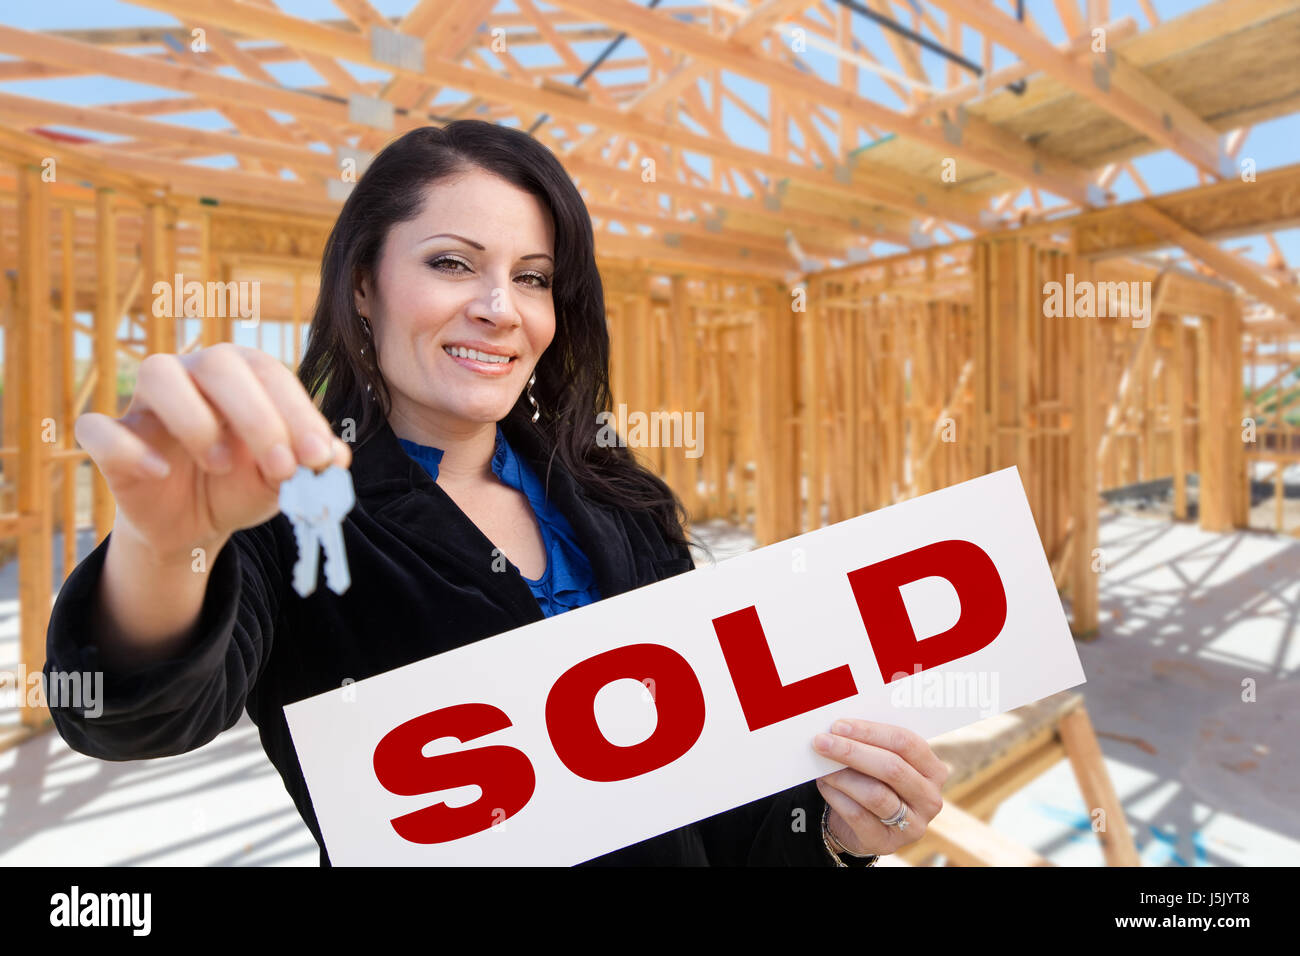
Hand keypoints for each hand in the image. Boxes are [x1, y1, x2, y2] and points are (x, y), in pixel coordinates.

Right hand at [74, 343, 351, 560]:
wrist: (196, 523)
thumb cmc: (243, 484)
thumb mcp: (282, 480)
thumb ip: (310, 465)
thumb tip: (337, 459)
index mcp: (242, 374)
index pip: (270, 373)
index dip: (298, 414)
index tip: (318, 459)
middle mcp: (193, 374)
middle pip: (218, 363)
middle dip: (257, 416)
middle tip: (281, 467)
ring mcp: (146, 403)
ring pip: (157, 373)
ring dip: (194, 419)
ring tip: (220, 464)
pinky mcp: (110, 438)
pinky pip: (99, 427)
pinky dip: (125, 447)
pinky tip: (159, 471)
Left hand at [812, 719, 948, 857]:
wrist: (864, 825)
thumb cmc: (873, 781)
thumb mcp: (880, 761)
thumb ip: (870, 745)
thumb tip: (839, 729)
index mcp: (933, 770)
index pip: (906, 743)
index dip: (870, 732)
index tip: (839, 725)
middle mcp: (930, 799)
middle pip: (892, 768)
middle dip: (852, 751)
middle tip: (822, 742)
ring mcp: (912, 825)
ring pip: (874, 794)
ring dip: (842, 776)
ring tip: (821, 765)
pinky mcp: (887, 843)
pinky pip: (857, 815)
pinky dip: (836, 796)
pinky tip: (824, 784)